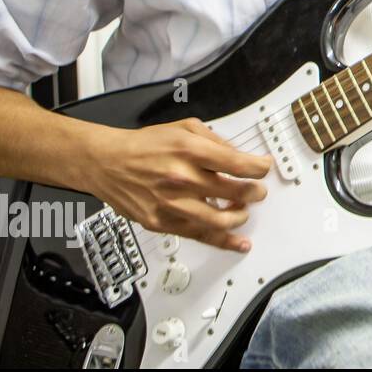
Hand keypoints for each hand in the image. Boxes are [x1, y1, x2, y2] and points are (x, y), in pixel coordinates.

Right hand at [83, 118, 271, 251]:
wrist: (106, 163)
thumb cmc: (145, 145)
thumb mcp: (185, 129)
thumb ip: (216, 141)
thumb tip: (241, 157)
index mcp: (191, 151)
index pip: (239, 165)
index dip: (260, 169)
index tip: (265, 168)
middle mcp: (183, 178)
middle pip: (236, 193)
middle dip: (255, 193)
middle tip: (258, 192)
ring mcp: (172, 204)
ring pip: (222, 221)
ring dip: (241, 216)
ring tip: (243, 210)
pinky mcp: (162, 223)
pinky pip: (200, 236)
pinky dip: (225, 242)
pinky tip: (239, 242)